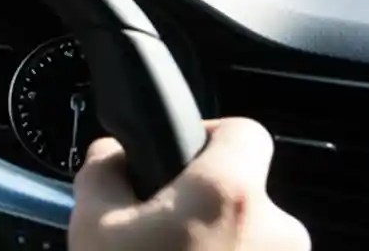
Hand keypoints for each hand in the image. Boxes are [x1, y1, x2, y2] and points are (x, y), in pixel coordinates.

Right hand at [69, 117, 309, 250]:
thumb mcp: (91, 223)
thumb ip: (104, 169)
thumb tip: (112, 155)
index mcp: (228, 195)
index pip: (244, 130)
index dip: (209, 134)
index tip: (180, 159)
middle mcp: (277, 230)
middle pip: (244, 189)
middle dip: (206, 202)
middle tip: (162, 229)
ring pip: (253, 234)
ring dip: (221, 241)